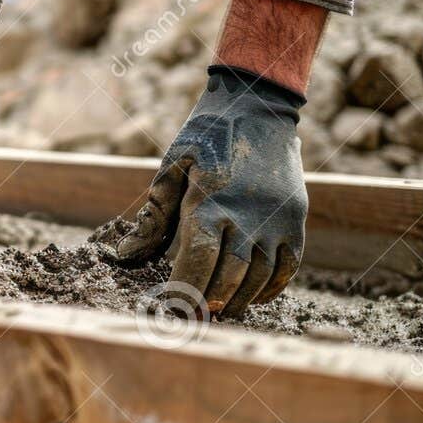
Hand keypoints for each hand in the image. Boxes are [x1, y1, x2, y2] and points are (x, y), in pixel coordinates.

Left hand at [115, 66, 306, 316]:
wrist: (258, 103)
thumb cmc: (205, 135)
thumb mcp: (172, 166)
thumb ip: (154, 215)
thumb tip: (126, 257)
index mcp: (211, 199)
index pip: (197, 259)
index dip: (184, 290)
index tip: (170, 309)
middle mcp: (248, 213)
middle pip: (230, 274)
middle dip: (208, 302)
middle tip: (191, 319)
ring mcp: (277, 217)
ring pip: (260, 276)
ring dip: (238, 300)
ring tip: (217, 312)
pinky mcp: (297, 217)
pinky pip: (288, 265)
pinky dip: (271, 288)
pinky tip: (251, 298)